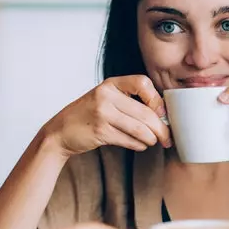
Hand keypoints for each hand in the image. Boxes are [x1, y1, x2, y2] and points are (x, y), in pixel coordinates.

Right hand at [46, 75, 171, 156]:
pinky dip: (139, 145)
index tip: (162, 113)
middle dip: (161, 129)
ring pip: (140, 129)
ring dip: (151, 139)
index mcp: (111, 84)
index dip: (157, 99)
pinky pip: (129, 140)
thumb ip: (130, 101)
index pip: (142, 83)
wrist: (61, 131)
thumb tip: (163, 115)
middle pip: (145, 113)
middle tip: (167, 138)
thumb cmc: (89, 115)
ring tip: (153, 142)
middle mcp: (106, 95)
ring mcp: (102, 113)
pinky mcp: (100, 132)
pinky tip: (139, 145)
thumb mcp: (106, 99)